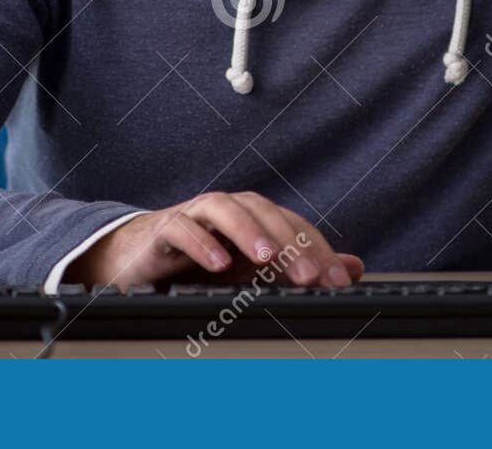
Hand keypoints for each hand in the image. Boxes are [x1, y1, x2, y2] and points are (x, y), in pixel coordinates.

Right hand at [64, 191, 363, 288]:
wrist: (136, 260)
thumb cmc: (200, 260)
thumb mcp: (257, 270)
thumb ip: (303, 266)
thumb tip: (354, 267)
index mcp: (253, 217)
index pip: (292, 225)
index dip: (317, 249)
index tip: (338, 280)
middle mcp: (228, 210)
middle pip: (264, 212)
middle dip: (290, 243)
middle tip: (311, 276)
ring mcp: (195, 215)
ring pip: (225, 209)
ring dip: (249, 232)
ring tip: (268, 259)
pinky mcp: (163, 229)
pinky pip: (182, 228)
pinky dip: (201, 243)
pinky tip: (217, 265)